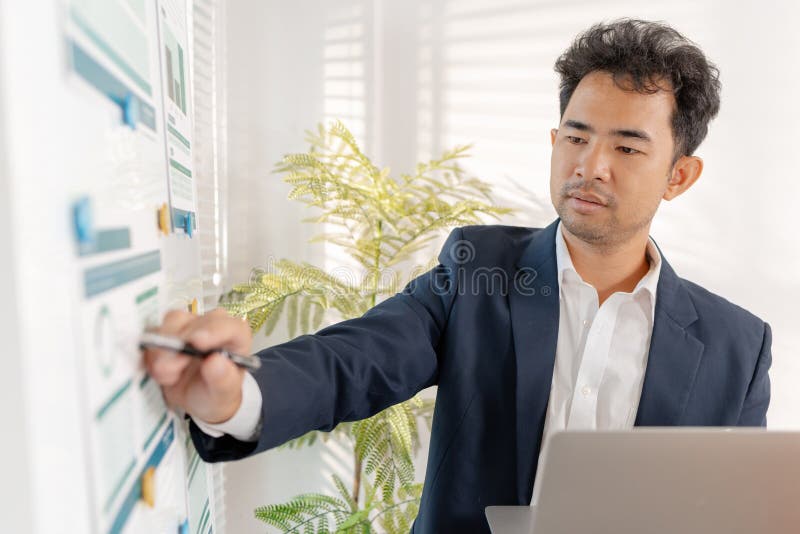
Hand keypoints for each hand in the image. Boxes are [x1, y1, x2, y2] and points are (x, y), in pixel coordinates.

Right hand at [142, 308, 252, 423]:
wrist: (198, 399)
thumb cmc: (217, 393)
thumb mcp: (223, 393)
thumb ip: (223, 379)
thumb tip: (215, 362)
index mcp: (235, 335)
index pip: (228, 326)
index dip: (212, 331)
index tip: (195, 342)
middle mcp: (212, 324)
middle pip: (192, 322)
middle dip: (178, 345)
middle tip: (168, 370)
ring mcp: (188, 325)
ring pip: (170, 324)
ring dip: (162, 349)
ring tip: (165, 376)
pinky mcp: (166, 332)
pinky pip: (153, 334)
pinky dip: (150, 353)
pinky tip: (157, 372)